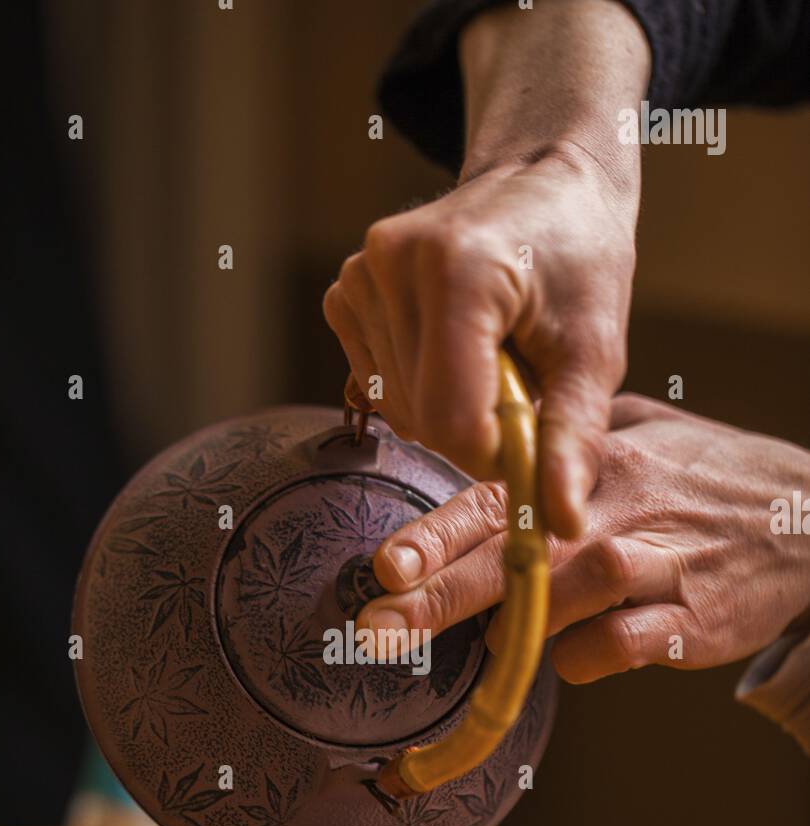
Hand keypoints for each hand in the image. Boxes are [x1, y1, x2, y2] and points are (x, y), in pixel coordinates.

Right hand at [323, 1, 647, 537]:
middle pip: (422, 419)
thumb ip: (573, 440)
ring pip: (396, 409)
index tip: (532, 437)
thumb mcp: (594, 350)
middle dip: (476, 429)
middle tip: (522, 387)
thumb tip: (560, 526)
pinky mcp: (344, 290)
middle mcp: (392, 263)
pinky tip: (454, 347)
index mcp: (459, 270)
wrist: (544, 185)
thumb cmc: (579, 262)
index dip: (494, 452)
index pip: (452, 418)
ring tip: (492, 357)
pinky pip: (376, 383)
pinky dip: (419, 385)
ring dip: (449, 407)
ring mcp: (360, 275)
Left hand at [357, 396, 809, 682]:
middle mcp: (616, 509)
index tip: (382, 567)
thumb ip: (564, 450)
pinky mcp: (691, 620)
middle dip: (442, 593)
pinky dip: (587, 656)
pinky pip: (621, 645)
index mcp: (591, 462)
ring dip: (515, 627)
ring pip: (568, 594)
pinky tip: (572, 657)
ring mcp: (656, 564)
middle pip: (515, 552)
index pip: (499, 494)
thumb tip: (485, 464)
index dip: (438, 534)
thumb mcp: (644, 433)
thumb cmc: (712, 477)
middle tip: (379, 626)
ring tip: (482, 649)